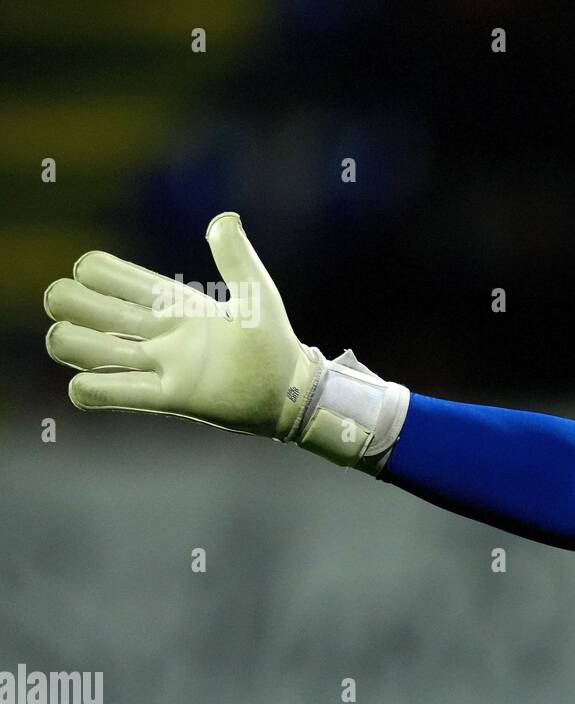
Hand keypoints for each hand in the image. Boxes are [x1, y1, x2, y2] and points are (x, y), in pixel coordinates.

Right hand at [43, 212, 409, 470]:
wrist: (291, 392)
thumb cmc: (274, 342)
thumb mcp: (257, 292)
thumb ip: (237, 256)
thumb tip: (223, 218)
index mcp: (173, 304)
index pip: (109, 276)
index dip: (93, 271)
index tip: (98, 275)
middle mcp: (157, 334)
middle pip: (82, 307)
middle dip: (67, 302)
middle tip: (79, 311)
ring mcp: (159, 366)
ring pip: (81, 349)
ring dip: (68, 343)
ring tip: (85, 347)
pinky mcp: (167, 399)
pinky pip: (108, 393)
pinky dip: (87, 390)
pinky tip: (89, 385)